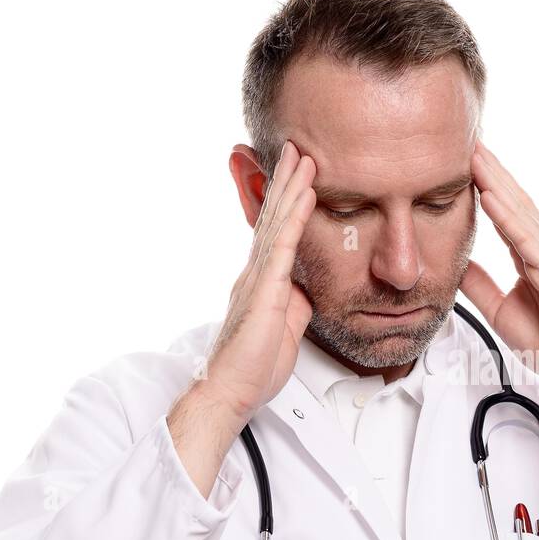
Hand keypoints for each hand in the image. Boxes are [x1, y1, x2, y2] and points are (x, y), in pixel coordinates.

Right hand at [202, 140, 317, 423]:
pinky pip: (282, 247)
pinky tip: (305, 196)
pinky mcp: (263, 290)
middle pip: (273, 217)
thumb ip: (294, 303)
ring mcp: (256, 278)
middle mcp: (254, 272)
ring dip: (291, 188)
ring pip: (277, 223)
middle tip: (297, 148)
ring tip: (303, 157)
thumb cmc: (254, 367)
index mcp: (261, 280)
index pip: (276, 232)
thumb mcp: (285, 328)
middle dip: (286, 181)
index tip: (298, 175)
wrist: (232, 391)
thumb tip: (306, 287)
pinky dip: (295, 218)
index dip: (288, 202)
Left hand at [461, 140, 538, 453]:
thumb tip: (456, 264)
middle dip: (493, 172)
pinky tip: (490, 198)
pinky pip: (527, 243)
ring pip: (522, 215)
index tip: (465, 163)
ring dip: (497, 184)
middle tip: (469, 142)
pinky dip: (507, 219)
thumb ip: (481, 285)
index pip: (508, 215)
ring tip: (475, 158)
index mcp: (534, 258)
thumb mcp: (500, 310)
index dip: (488, 187)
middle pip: (516, 204)